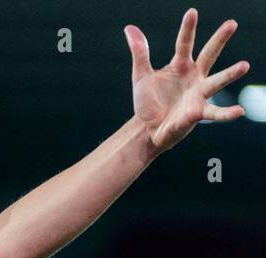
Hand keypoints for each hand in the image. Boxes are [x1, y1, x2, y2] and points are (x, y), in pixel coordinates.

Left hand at [126, 9, 249, 152]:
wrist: (146, 129)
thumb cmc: (148, 101)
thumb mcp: (141, 76)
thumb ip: (140, 53)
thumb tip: (129, 28)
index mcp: (180, 66)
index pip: (184, 44)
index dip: (187, 29)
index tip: (192, 12)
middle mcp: (194, 77)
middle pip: (209, 55)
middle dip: (219, 40)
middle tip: (232, 23)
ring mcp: (198, 94)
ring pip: (217, 82)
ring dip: (230, 74)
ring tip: (244, 65)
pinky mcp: (197, 113)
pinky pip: (214, 113)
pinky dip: (226, 113)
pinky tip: (239, 111)